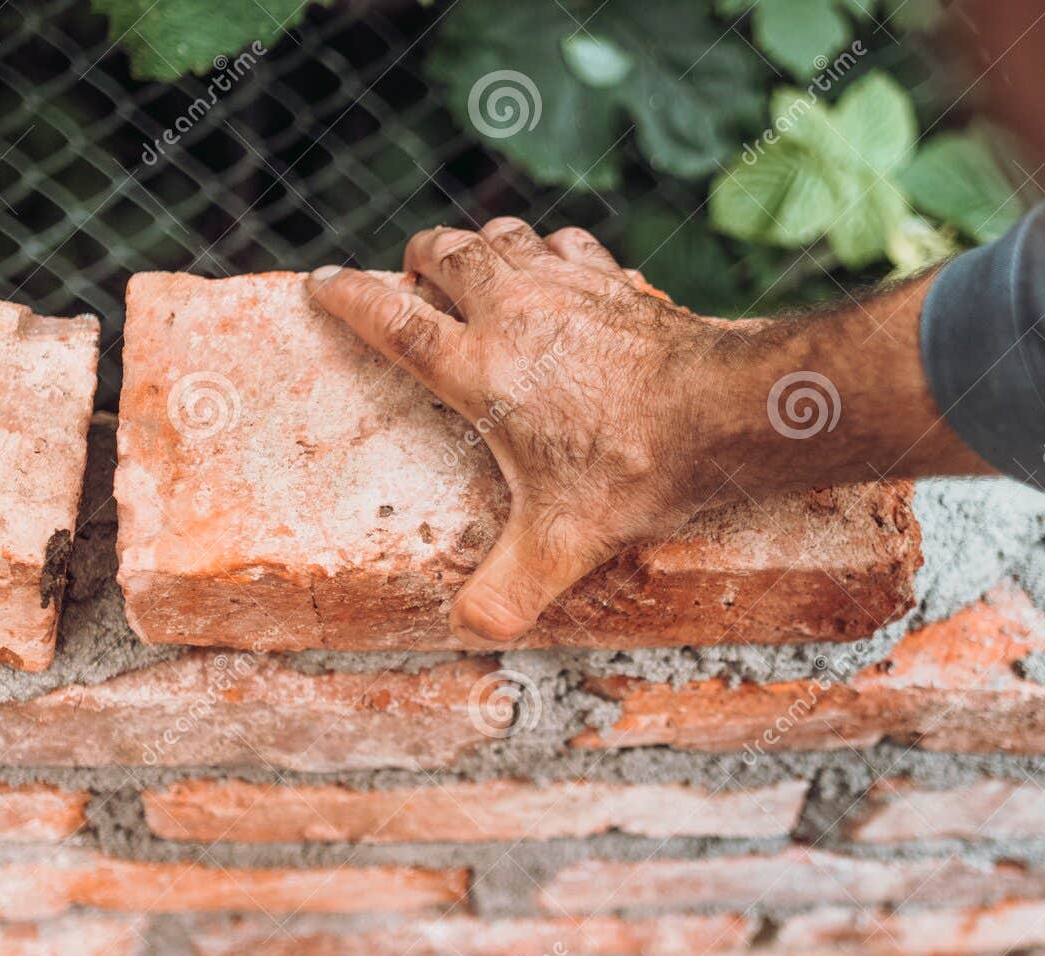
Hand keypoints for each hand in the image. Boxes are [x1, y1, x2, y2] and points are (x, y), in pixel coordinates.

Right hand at [309, 219, 761, 645]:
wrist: (721, 411)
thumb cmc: (634, 470)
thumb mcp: (561, 545)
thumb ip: (509, 591)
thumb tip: (471, 630)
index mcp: (481, 367)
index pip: (395, 320)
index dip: (351, 298)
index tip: (322, 282)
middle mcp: (516, 311)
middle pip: (446, 255)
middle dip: (419, 259)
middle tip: (411, 276)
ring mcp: (568, 286)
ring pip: (505, 236)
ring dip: (480, 245)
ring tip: (474, 266)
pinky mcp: (614, 281)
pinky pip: (568, 245)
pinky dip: (550, 251)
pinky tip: (559, 273)